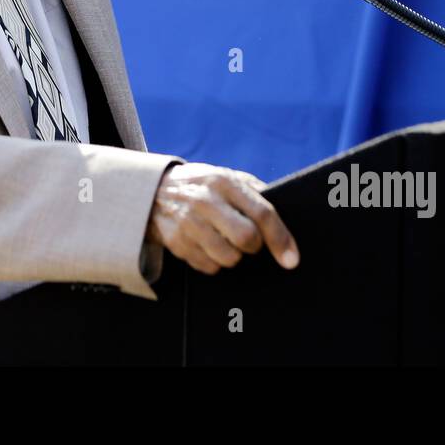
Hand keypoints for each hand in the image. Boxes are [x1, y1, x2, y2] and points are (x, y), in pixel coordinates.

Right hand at [145, 163, 298, 273]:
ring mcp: (188, 222)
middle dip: (254, 247)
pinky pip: (209, 267)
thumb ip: (253, 191)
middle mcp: (206, 201)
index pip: (262, 213)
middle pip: (246, 238)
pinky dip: (214, 262)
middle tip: (249, 243)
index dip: (281, 239)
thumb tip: (284, 214)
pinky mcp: (176, 242)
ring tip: (224, 241)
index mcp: (224, 182)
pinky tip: (206, 245)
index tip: (291, 259)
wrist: (153, 189)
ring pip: (228, 258)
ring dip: (233, 256)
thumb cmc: (202, 185)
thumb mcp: (226, 177)